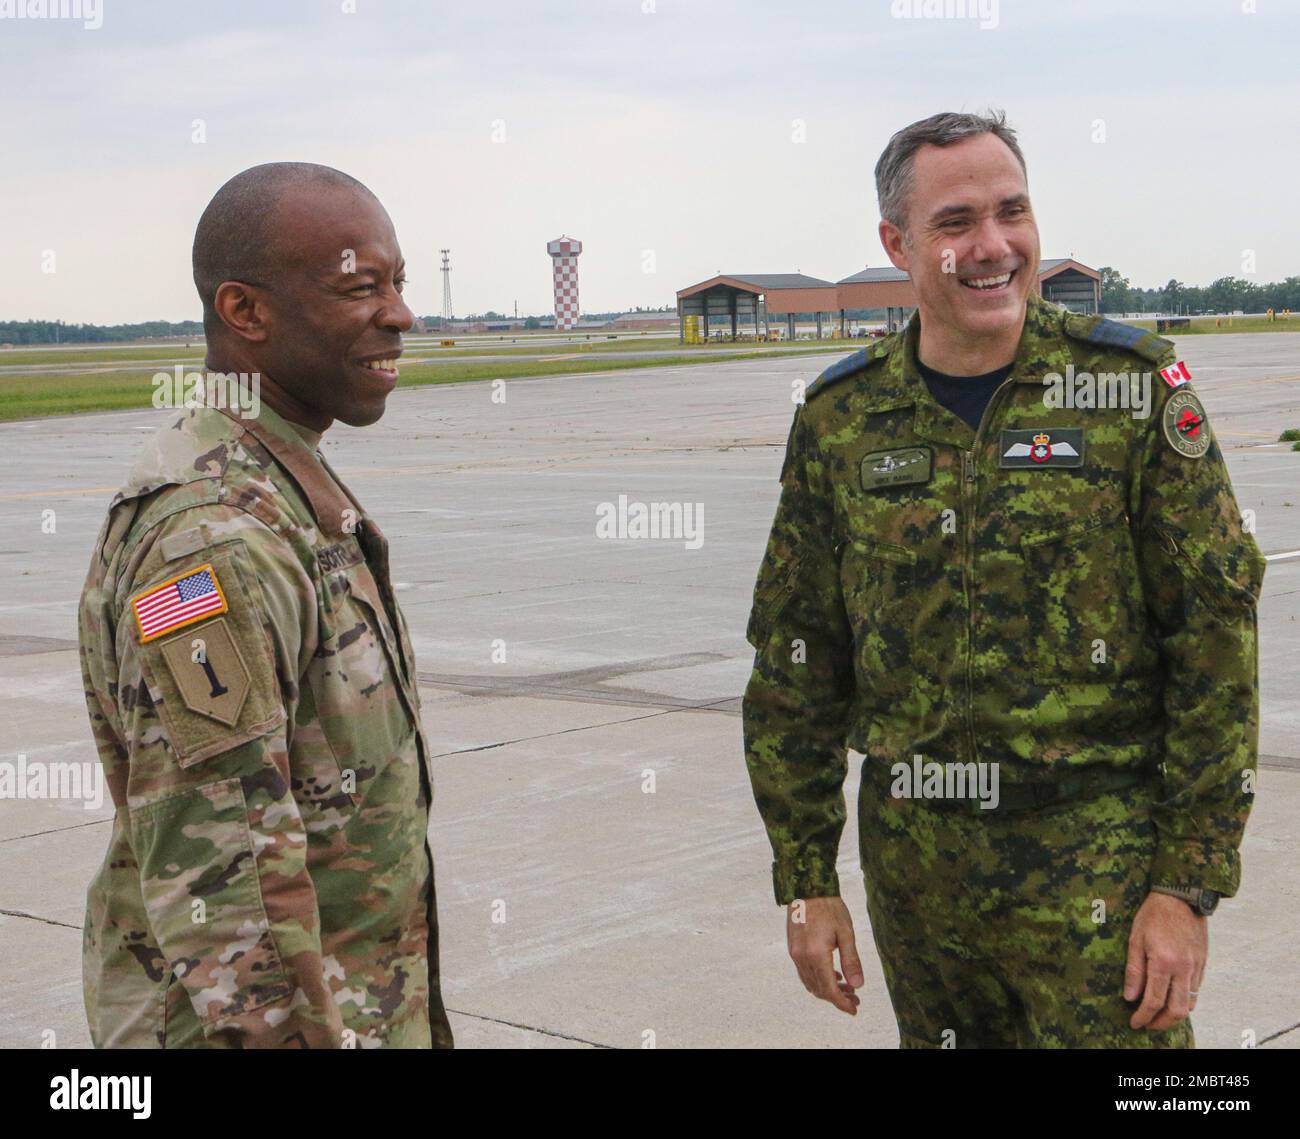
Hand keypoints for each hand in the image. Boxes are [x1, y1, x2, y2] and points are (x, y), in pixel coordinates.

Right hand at [787, 896, 863, 1014]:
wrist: (807, 888)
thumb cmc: (829, 907)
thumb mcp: (845, 933)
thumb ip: (851, 960)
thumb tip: (858, 985)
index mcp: (816, 955)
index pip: (829, 989)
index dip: (842, 1003)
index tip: (854, 1009)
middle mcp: (802, 958)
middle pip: (819, 989)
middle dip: (837, 998)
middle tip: (855, 998)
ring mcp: (795, 954)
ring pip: (810, 983)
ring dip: (827, 989)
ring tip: (846, 987)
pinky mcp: (793, 948)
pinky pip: (804, 972)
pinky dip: (818, 979)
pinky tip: (832, 974)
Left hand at [1125, 892, 1207, 1030]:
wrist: (1181, 897)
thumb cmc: (1153, 915)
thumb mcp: (1135, 939)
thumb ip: (1134, 970)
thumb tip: (1130, 997)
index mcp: (1164, 962)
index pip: (1154, 1001)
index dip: (1143, 1016)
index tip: (1134, 1023)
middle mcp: (1183, 969)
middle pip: (1176, 1011)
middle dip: (1161, 1023)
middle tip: (1147, 1024)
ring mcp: (1196, 968)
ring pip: (1190, 1004)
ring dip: (1174, 1015)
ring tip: (1158, 1015)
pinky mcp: (1203, 964)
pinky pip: (1196, 991)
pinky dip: (1185, 1001)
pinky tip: (1172, 998)